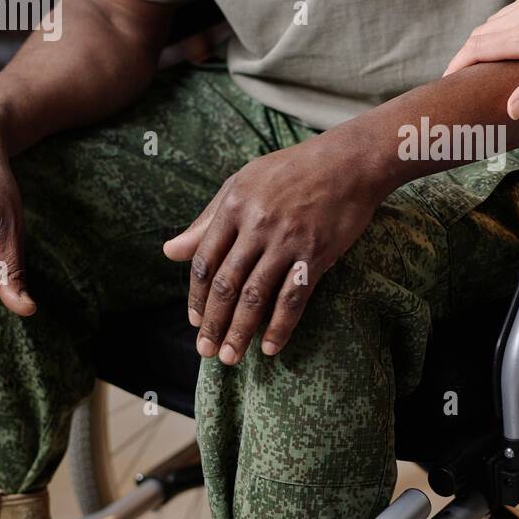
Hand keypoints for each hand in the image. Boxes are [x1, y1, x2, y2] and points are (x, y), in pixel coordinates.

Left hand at [163, 135, 385, 363]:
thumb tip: (169, 252)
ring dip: (241, 331)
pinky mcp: (316, 254)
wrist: (349, 162)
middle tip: (206, 352)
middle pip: (227, 285)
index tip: (195, 322)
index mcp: (234, 206)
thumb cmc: (293, 170)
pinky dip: (280, 326)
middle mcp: (257, 225)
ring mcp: (288, 241)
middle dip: (213, 323)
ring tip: (231, 356)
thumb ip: (207, 220)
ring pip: (256, 296)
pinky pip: (293, 297)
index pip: (205, 261)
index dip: (197, 297)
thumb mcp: (243, 184)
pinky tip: (270, 347)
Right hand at [442, 0, 518, 118]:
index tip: (448, 78)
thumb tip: (510, 110)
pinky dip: (504, 22)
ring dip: (484, 37)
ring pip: (496, 19)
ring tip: (481, 57)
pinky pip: (513, 7)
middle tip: (460, 72)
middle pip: (481, 33)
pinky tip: (511, 34)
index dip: (458, 64)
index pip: (477, 48)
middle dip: (466, 53)